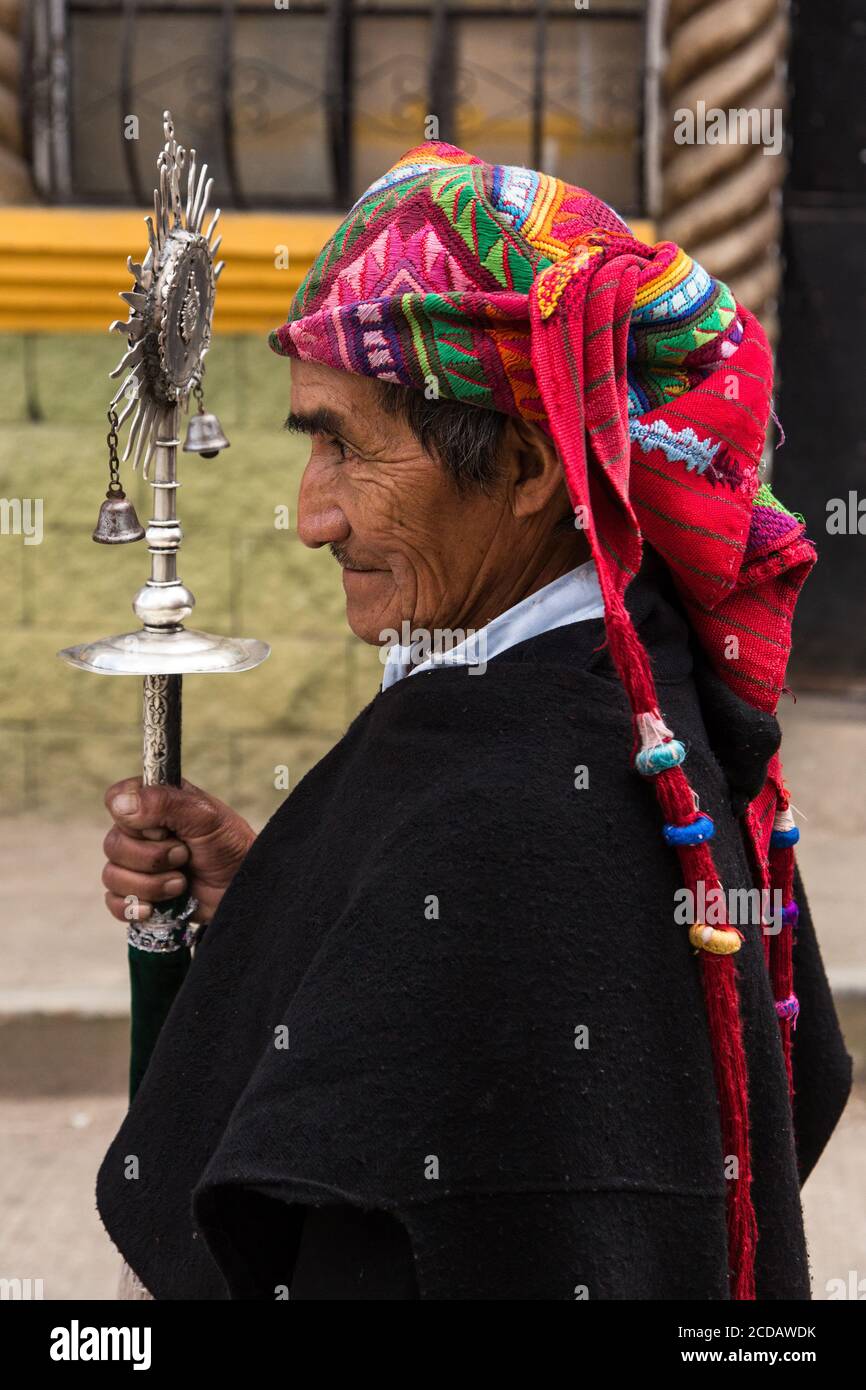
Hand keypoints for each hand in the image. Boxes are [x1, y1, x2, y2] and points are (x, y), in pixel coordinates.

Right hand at [102, 776, 256, 926]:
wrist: (241, 890)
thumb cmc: (229, 847)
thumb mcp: (205, 817)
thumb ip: (165, 803)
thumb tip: (120, 804)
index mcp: (154, 804)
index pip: (116, 799)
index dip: (134, 820)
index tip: (164, 829)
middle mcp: (141, 832)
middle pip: (113, 844)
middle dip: (153, 858)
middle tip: (184, 856)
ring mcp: (137, 865)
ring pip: (112, 875)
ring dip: (151, 884)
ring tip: (182, 883)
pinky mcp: (137, 895)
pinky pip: (114, 902)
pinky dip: (134, 907)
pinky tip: (156, 908)